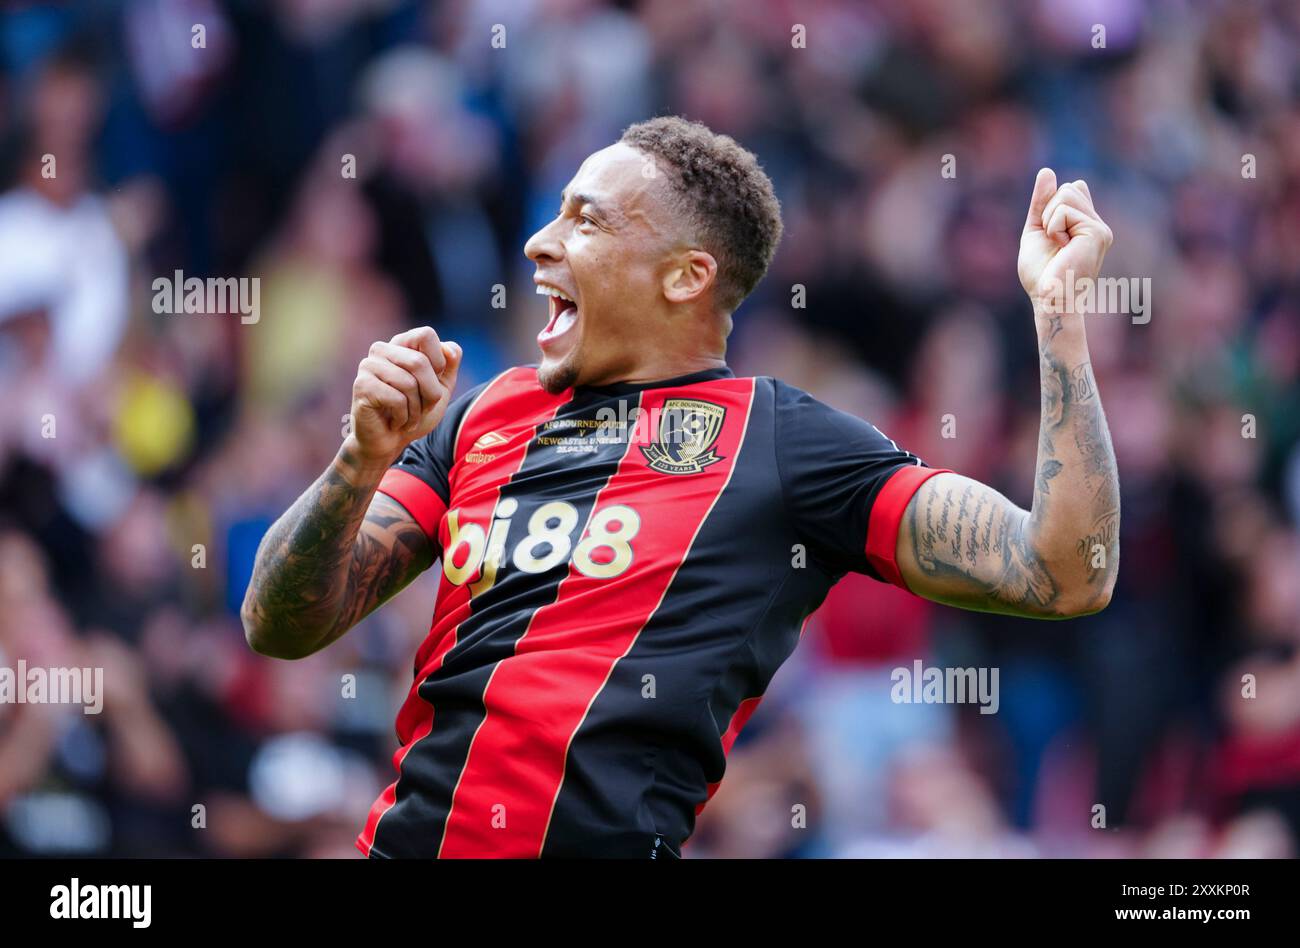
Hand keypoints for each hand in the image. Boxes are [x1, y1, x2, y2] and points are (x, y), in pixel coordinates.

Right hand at [348, 327, 461, 464]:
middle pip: (419, 362)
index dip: (438, 362)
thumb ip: (449, 365)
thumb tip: (450, 349)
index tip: (431, 382)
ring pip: (409, 383)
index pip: (426, 335)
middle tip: (422, 407)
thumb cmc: (414, 412)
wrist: (389, 442)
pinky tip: (394, 421)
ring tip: (407, 416)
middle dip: (430, 393)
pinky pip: (396, 399)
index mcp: (400, 343)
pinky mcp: (361, 386)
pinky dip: (403, 417)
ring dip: (416, 409)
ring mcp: (368, 366)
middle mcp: (381, 349)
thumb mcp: (441, 387)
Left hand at [1017, 168, 1113, 311]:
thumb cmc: (1041, 274)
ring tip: (1058, 244)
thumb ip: (1041, 202)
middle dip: (1048, 211)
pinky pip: (1064, 209)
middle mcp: (1096, 225)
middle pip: (1068, 188)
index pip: (1072, 189)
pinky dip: (1053, 227)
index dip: (1051, 204)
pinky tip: (1062, 247)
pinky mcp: (1097, 232)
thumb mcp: (1036, 230)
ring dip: (1050, 219)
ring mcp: (1100, 228)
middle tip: (1053, 241)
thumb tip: (1047, 171)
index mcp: (1085, 224)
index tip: (1049, 233)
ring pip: (1067, 194)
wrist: (1049, 298)